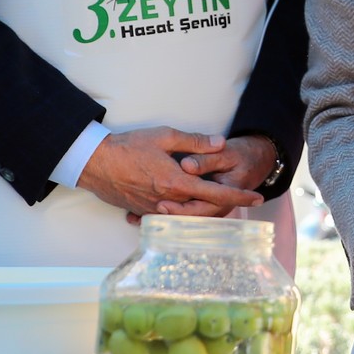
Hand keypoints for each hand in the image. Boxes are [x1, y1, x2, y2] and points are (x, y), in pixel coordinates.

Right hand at [77, 126, 262, 216]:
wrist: (95, 162)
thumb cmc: (129, 146)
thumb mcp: (165, 136)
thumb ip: (195, 142)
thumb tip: (221, 143)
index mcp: (176, 183)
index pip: (216, 193)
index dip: (239, 195)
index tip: (258, 197)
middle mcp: (167, 201)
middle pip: (205, 209)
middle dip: (227, 205)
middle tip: (245, 199)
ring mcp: (154, 209)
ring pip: (188, 215)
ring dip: (205, 209)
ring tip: (219, 202)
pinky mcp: (142, 211)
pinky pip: (168, 217)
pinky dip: (181, 213)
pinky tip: (187, 206)